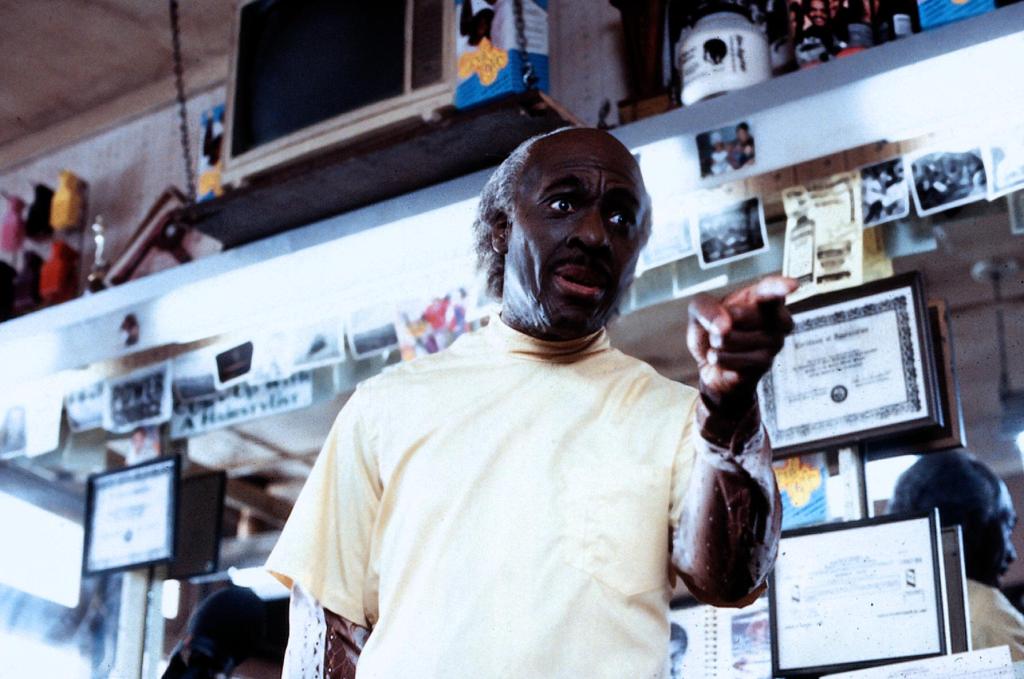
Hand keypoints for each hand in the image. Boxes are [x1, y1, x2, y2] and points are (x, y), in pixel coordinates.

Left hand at [687, 276, 797, 413]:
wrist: (709, 362)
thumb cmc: (712, 329)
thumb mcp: (699, 309)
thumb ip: (706, 307)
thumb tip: (725, 325)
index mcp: (761, 297)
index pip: (772, 289)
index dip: (781, 286)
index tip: (792, 285)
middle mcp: (775, 318)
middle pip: (745, 315)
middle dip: (722, 323)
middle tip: (723, 327)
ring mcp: (774, 342)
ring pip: (735, 338)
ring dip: (718, 343)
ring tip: (723, 344)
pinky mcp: (765, 363)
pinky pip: (734, 359)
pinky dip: (720, 358)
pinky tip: (722, 357)